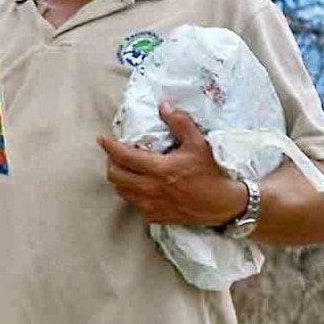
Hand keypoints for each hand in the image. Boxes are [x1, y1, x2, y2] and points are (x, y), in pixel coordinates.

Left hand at [97, 109, 249, 227]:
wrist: (221, 204)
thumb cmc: (210, 173)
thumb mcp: (198, 143)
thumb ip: (180, 123)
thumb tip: (164, 107)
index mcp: (159, 169)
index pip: (124, 157)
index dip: (109, 147)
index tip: (102, 139)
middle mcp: (150, 188)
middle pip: (115, 176)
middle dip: (111, 162)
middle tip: (117, 154)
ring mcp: (150, 205)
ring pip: (121, 191)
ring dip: (119, 178)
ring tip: (128, 168)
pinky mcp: (154, 216)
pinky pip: (133, 203)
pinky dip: (131, 192)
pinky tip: (141, 185)